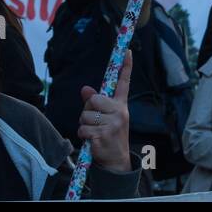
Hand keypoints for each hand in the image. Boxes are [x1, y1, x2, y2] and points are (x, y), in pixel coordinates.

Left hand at [77, 50, 132, 174]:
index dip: (126, 67)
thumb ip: (94, 103)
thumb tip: (84, 89)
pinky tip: (92, 141)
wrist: (116, 161)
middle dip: (88, 111)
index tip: (127, 51)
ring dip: (84, 125)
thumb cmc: (108, 135)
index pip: (124, 83)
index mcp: (121, 105)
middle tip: (95, 122)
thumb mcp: (105, 117)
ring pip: (85, 115)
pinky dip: (83, 135)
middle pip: (93, 100)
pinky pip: (83, 129)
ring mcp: (113, 124)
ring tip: (94, 132)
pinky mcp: (104, 134)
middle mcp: (120, 112)